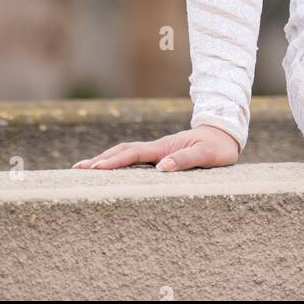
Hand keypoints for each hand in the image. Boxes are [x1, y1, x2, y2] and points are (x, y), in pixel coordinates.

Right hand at [71, 125, 240, 172]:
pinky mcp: (161, 154)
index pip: (134, 155)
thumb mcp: (206, 156)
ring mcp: (158, 150)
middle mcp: (158, 148)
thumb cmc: (218, 147)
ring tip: (86, 167)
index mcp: (165, 148)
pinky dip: (119, 161)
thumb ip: (186, 161)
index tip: (96, 168)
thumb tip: (162, 168)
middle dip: (101, 159)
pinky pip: (135, 158)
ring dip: (107, 159)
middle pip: (123, 151)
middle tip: (78, 169)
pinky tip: (112, 168)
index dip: (115, 162)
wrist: (224, 134)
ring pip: (127, 153)